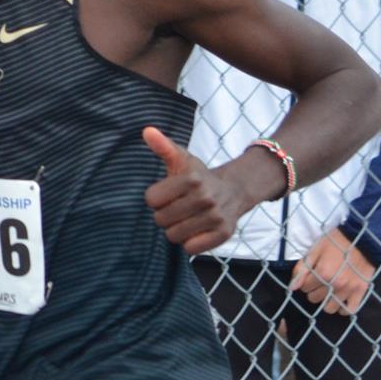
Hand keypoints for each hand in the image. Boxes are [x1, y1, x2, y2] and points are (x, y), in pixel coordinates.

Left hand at [143, 126, 249, 254]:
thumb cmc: (199, 177)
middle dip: (165, 215)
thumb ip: (163, 146)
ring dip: (176, 230)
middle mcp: (205, 198)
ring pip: (173, 236)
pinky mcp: (224, 234)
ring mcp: (216, 217)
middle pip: (160, 220)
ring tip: (187, 218)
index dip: (157, 198)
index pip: (151, 199)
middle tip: (179, 207)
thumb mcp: (181, 159)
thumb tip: (147, 131)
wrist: (234, 190)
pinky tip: (197, 230)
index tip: (169, 194)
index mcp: (191, 178)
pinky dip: (190, 243)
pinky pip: (191, 249)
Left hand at [290, 227, 376, 315]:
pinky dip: (343, 308)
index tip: (311, 275)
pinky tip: (340, 300)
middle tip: (320, 281)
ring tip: (329, 291)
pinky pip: (349, 310)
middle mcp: (335, 284)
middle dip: (314, 291)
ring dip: (326, 301)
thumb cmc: (336, 242)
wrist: (362, 239)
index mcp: (323, 273)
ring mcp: (348, 290)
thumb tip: (292, 288)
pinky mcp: (360, 292)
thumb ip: (302, 269)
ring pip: (329, 308)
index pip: (304, 288)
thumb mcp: (315, 250)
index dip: (305, 281)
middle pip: (314, 299)